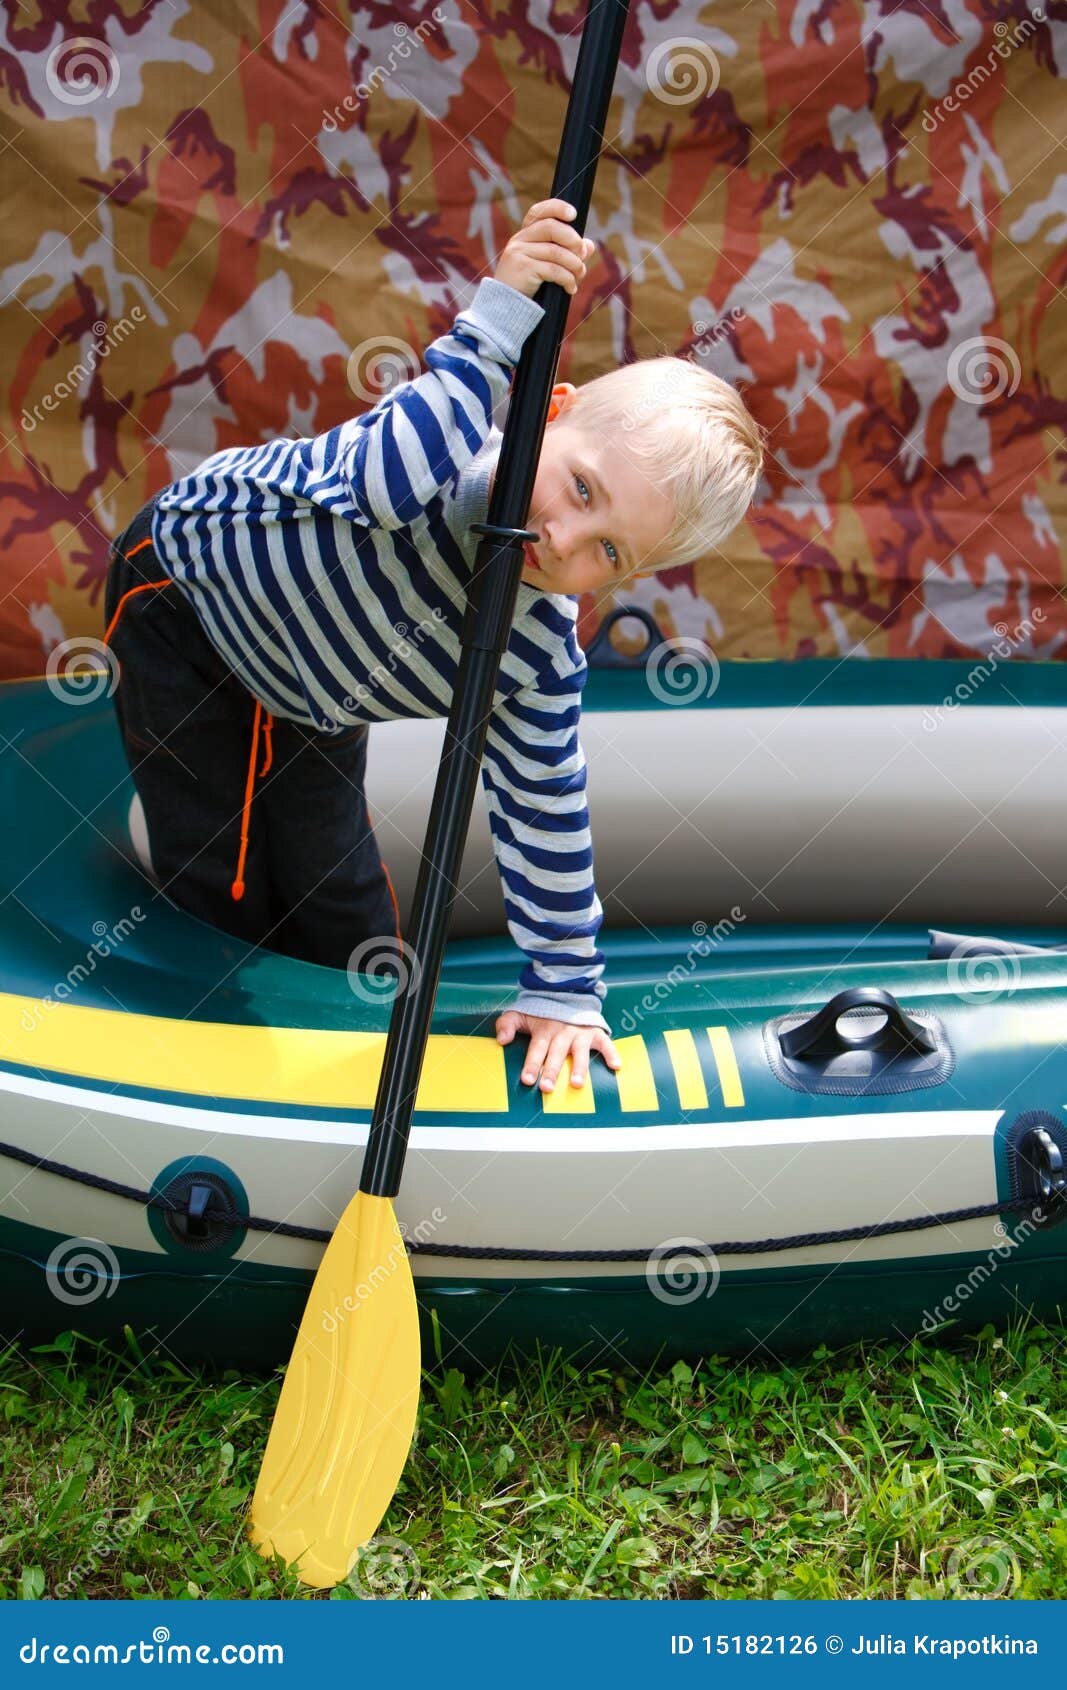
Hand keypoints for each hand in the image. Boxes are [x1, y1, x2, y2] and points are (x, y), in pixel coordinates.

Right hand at [494, 199, 595, 298]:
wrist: (505, 307)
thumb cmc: (528, 284)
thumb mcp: (547, 264)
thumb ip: (567, 253)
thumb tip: (590, 245)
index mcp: (525, 234)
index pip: (539, 212)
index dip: (557, 208)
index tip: (573, 214)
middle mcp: (519, 239)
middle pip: (551, 227)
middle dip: (572, 239)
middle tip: (583, 254)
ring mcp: (519, 253)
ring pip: (555, 252)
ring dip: (574, 264)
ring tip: (580, 275)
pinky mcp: (522, 269)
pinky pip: (553, 270)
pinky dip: (567, 279)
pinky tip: (571, 288)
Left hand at [496, 1010, 621, 1091]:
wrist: (565, 993)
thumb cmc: (541, 1012)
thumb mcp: (520, 1014)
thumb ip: (507, 1024)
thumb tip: (502, 1040)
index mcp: (544, 1030)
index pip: (537, 1048)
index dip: (532, 1064)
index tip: (527, 1080)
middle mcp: (563, 1032)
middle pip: (557, 1054)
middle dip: (552, 1070)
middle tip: (547, 1087)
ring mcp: (580, 1033)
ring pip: (580, 1052)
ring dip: (579, 1067)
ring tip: (576, 1084)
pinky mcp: (595, 1032)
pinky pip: (605, 1043)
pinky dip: (611, 1053)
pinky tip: (615, 1066)